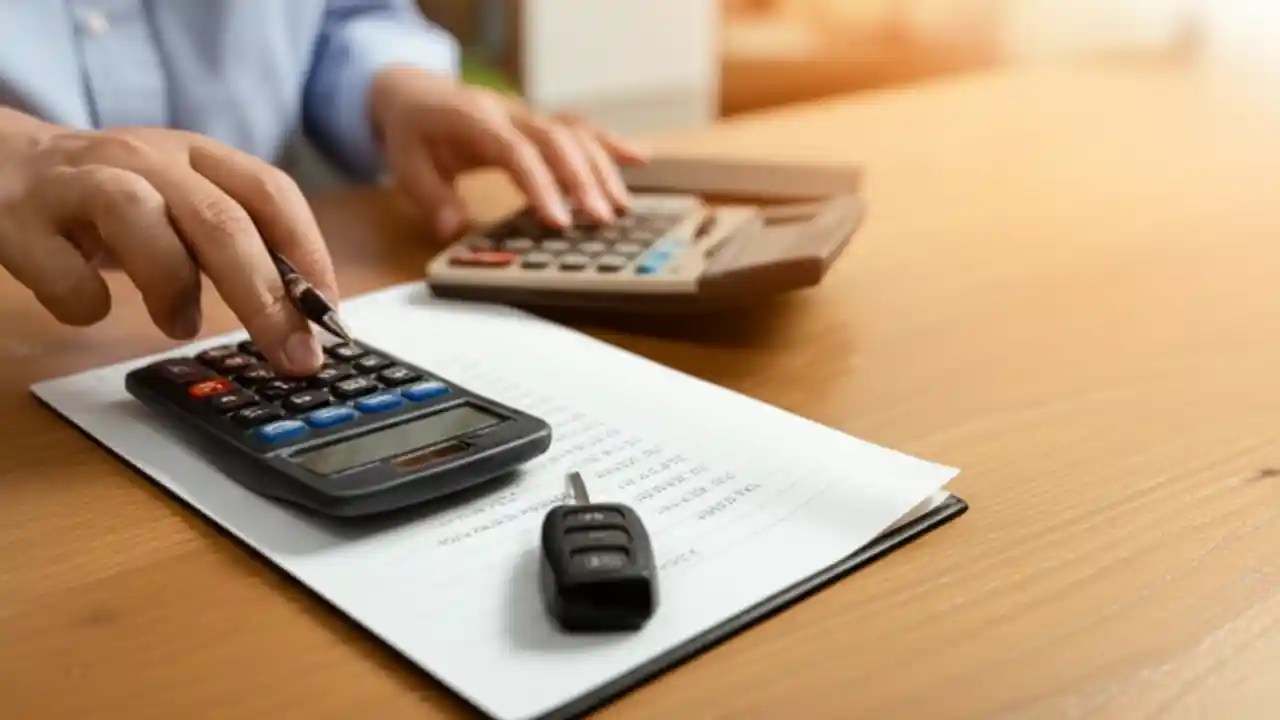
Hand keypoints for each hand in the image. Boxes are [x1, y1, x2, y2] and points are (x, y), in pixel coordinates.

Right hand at [0, 109, 336, 375]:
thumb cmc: (109, 199)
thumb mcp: (178, 204)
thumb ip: (233, 245)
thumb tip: (303, 314)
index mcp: (195, 156)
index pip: (272, 193)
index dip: (310, 256)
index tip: (328, 317)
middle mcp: (143, 159)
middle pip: (221, 221)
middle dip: (268, 298)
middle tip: (294, 357)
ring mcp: (78, 184)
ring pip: (142, 221)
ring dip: (173, 287)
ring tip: (180, 322)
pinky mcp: (21, 220)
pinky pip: (64, 272)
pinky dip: (86, 304)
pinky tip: (93, 308)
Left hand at [369, 67, 647, 238]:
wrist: (416, 91)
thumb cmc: (413, 130)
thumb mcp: (404, 162)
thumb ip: (430, 195)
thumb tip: (452, 227)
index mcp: (475, 119)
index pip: (517, 151)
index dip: (541, 185)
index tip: (559, 221)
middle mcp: (510, 112)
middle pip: (557, 140)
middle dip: (583, 181)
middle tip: (600, 221)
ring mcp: (529, 115)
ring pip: (575, 134)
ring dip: (602, 169)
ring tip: (618, 208)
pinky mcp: (540, 123)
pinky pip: (581, 129)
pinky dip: (611, 144)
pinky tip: (641, 159)